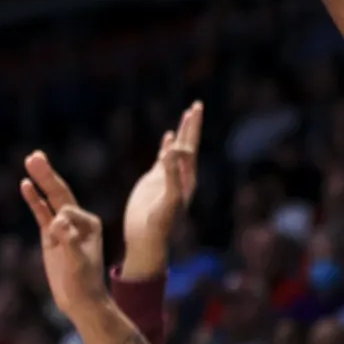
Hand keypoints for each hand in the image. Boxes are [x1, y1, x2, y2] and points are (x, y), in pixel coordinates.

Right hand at [20, 152, 109, 323]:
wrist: (82, 301)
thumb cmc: (84, 283)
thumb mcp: (78, 263)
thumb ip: (69, 241)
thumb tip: (56, 222)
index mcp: (89, 223)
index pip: (67, 210)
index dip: (59, 223)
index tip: (63, 245)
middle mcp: (77, 220)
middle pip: (59, 192)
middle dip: (47, 174)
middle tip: (35, 155)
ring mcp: (63, 226)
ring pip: (49, 198)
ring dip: (40, 180)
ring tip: (31, 158)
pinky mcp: (51, 235)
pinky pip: (40, 212)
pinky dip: (33, 198)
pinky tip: (25, 184)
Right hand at [120, 101, 202, 280]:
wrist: (146, 237)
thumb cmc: (159, 223)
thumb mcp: (168, 200)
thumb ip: (172, 175)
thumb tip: (174, 149)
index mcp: (187, 178)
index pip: (191, 147)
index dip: (193, 129)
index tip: (194, 110)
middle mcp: (181, 175)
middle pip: (188, 144)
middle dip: (192, 125)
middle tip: (197, 105)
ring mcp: (168, 177)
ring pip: (176, 150)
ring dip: (181, 133)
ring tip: (186, 116)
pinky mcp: (155, 181)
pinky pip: (163, 158)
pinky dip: (165, 147)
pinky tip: (167, 138)